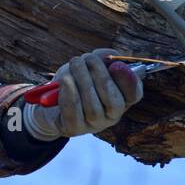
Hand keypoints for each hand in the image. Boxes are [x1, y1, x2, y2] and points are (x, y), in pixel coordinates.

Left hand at [22, 47, 142, 140]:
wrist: (50, 103)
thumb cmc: (75, 81)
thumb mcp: (90, 66)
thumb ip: (103, 58)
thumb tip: (109, 55)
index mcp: (121, 99)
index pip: (134, 95)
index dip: (129, 81)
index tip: (117, 65)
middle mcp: (111, 116)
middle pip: (113, 101)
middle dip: (100, 74)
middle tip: (87, 57)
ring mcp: (92, 125)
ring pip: (92, 106)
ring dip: (82, 79)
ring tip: (74, 63)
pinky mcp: (73, 128)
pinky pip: (73, 111)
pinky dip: (69, 92)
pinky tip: (65, 79)